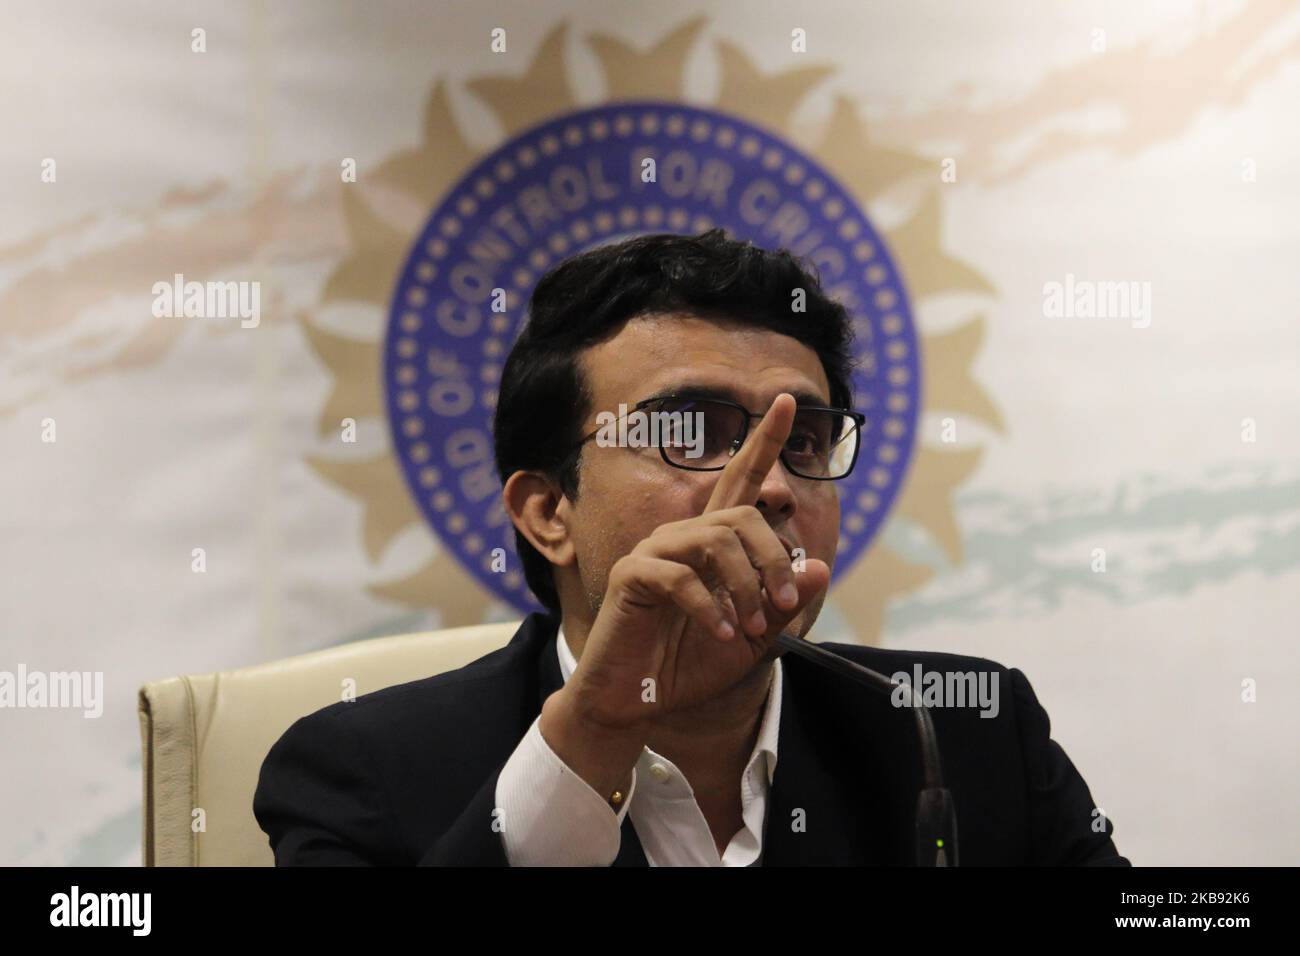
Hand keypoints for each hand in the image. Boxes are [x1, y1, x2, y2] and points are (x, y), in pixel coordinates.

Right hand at [559, 392, 830, 732]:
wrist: (638, 703)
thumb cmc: (690, 665)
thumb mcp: (754, 639)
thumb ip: (784, 604)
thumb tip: (818, 567)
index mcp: (712, 542)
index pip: (741, 479)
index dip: (765, 441)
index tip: (789, 401)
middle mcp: (683, 535)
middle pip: (742, 515)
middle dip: (773, 558)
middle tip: (783, 604)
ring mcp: (655, 551)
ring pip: (716, 538)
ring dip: (746, 584)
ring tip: (753, 625)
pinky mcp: (633, 575)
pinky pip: (681, 576)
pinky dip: (711, 608)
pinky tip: (723, 635)